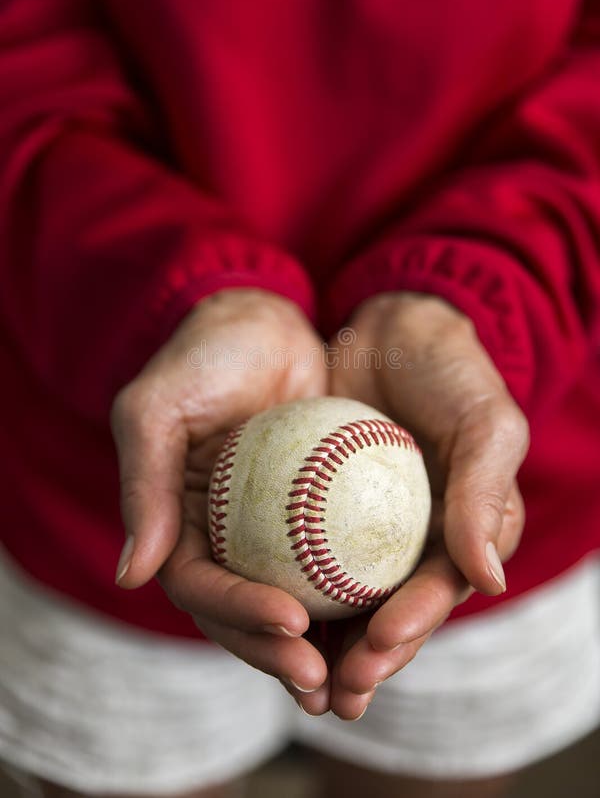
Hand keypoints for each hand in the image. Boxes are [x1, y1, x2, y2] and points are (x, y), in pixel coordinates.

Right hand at [111, 289, 329, 705]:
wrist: (260, 322)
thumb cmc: (202, 358)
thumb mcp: (157, 410)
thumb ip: (144, 486)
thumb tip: (132, 575)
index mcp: (176, 524)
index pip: (200, 586)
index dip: (239, 614)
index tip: (291, 621)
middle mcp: (221, 538)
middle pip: (244, 613)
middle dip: (279, 653)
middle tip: (324, 680)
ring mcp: (269, 532)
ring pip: (291, 602)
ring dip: (319, 647)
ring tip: (354, 681)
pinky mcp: (314, 517)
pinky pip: (334, 563)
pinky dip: (354, 597)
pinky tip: (387, 618)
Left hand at [324, 292, 528, 719]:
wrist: (394, 328)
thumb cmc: (451, 373)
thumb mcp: (485, 423)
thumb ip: (485, 494)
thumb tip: (487, 580)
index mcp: (463, 535)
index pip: (437, 593)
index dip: (411, 626)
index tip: (377, 643)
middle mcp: (414, 543)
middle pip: (388, 613)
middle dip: (364, 661)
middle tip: (333, 693)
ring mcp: (365, 531)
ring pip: (343, 600)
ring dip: (322, 644)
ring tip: (296, 680)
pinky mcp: (321, 512)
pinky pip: (301, 555)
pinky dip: (285, 587)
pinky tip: (258, 611)